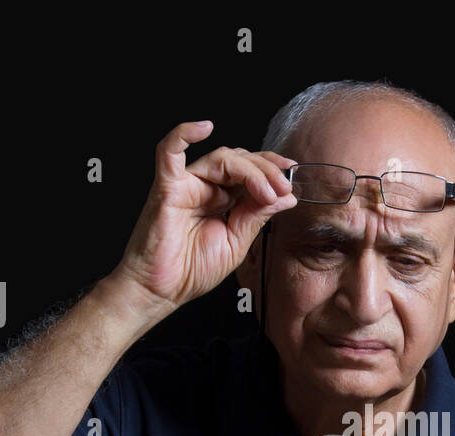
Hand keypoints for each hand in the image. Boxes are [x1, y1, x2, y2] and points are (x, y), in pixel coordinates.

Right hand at [109, 119, 296, 324]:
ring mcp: (186, 185)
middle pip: (240, 161)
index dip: (272, 170)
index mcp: (223, 199)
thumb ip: (258, 216)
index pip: (250, 172)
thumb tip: (286, 196)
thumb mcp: (237, 243)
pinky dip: (183, 134)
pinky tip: (203, 127)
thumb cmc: (192, 270)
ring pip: (221, 158)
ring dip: (250, 169)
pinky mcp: (167, 188)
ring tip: (267, 190)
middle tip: (284, 187)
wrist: (162, 290)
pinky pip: (169, 153)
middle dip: (267, 170)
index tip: (292, 176)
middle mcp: (205, 187)